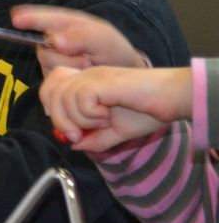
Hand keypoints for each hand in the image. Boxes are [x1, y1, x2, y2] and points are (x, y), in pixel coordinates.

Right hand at [9, 5, 144, 71]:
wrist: (122, 77)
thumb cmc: (115, 52)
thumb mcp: (105, 39)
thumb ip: (81, 37)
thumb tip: (54, 40)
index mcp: (66, 23)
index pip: (43, 18)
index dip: (29, 17)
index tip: (16, 18)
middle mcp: (54, 39)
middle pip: (43, 46)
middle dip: (65, 55)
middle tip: (89, 59)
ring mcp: (52, 58)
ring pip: (47, 64)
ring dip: (70, 67)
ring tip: (88, 67)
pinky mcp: (52, 76)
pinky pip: (51, 78)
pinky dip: (68, 79)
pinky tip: (81, 76)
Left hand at [39, 64, 191, 150]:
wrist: (172, 99)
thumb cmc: (148, 111)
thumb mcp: (116, 132)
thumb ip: (94, 139)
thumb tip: (74, 146)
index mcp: (87, 83)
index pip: (51, 86)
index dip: (52, 107)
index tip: (70, 128)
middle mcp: (86, 76)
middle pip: (51, 93)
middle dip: (60, 120)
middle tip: (78, 135)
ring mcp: (93, 76)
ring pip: (63, 97)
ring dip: (79, 118)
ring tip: (102, 122)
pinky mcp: (102, 80)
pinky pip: (80, 98)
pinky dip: (89, 113)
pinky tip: (107, 115)